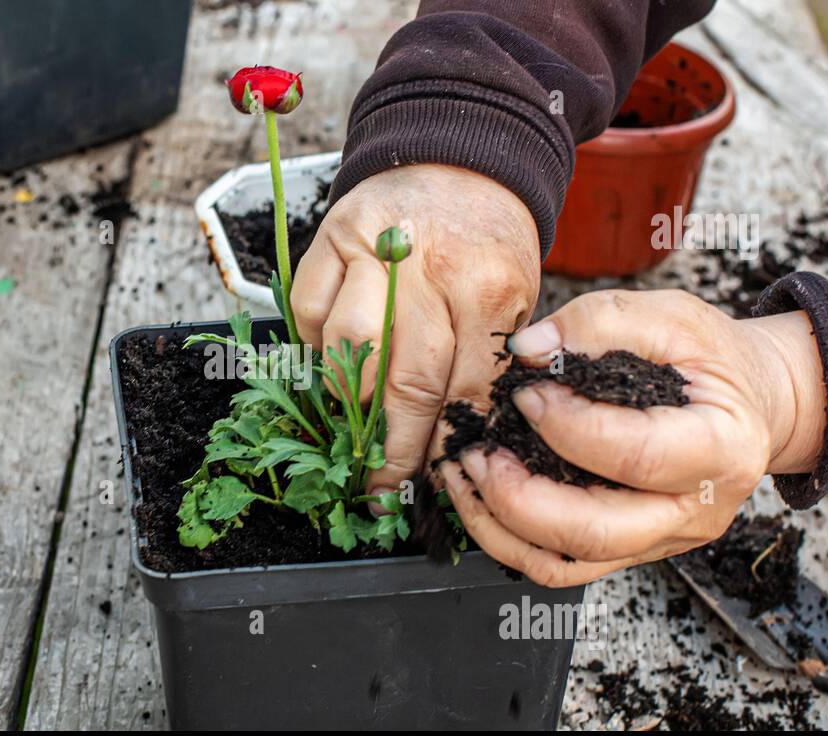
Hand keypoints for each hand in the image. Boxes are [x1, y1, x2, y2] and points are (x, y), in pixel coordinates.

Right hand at [292, 165, 540, 498]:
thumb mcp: (519, 296)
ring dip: (348, 398)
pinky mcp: (331, 237)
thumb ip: (492, 361)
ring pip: (347, 348)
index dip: (446, 447)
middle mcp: (430, 268)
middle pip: (404, 381)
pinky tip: (333, 360)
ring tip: (355, 425)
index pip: (464, 390)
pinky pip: (308, 310)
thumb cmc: (489, 239)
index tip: (434, 485)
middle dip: (392, 447)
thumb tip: (464, 440)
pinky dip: (314, 345)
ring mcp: (373, 250)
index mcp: (489, 287)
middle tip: (383, 488)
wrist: (462, 156)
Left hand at [440, 289, 826, 586]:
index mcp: (721, 450)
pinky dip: (508, 539)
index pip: (634, 455)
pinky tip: (480, 496)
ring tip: (465, 473)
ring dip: (499, 524)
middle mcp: (695, 511)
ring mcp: (660, 540)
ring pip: (566, 563)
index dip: (566, 427)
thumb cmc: (710, 359)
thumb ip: (598, 323)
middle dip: (517, 495)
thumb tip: (527, 350)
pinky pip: (558, 567)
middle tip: (477, 451)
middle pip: (593, 532)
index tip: (524, 394)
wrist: (747, 401)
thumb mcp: (670, 317)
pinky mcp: (628, 550)